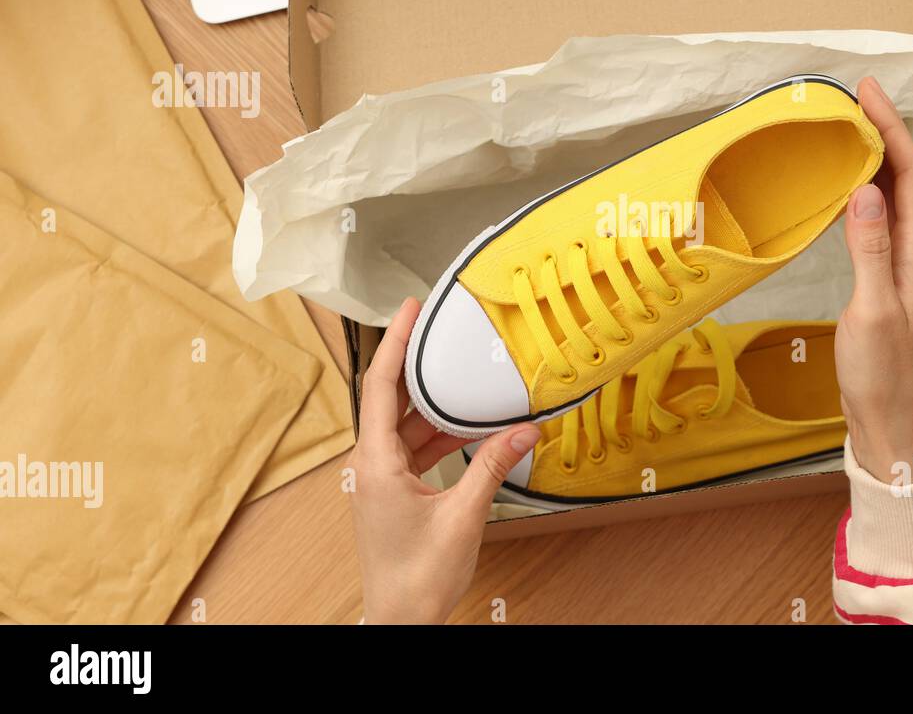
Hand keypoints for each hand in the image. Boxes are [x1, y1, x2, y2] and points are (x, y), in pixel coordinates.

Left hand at [347, 296, 540, 623]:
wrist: (401, 620)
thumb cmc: (416, 579)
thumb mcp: (463, 516)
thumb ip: (492, 466)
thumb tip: (524, 430)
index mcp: (375, 464)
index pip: (379, 385)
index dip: (394, 343)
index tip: (409, 310)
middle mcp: (370, 466)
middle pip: (390, 398)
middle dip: (415, 363)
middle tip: (437, 329)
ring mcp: (380, 480)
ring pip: (404, 424)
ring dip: (433, 403)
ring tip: (461, 377)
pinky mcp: (393, 492)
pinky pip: (413, 448)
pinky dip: (438, 433)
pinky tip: (465, 428)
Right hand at [836, 77, 912, 481]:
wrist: (890, 426)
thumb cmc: (882, 378)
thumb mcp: (871, 313)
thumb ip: (869, 251)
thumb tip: (865, 190)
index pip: (909, 175)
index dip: (892, 128)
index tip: (869, 91)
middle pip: (904, 179)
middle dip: (884, 132)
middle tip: (854, 98)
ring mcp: (901, 269)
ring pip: (892, 198)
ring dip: (874, 159)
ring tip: (849, 130)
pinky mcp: (885, 283)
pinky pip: (877, 223)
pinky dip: (863, 194)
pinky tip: (846, 191)